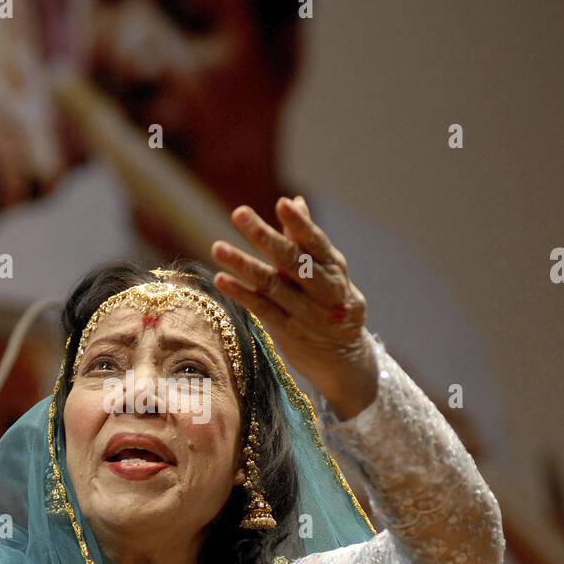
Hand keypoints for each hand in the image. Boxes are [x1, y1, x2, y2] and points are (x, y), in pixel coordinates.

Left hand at [210, 196, 378, 419]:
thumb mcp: (329, 274)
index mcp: (336, 271)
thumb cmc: (333, 307)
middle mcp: (324, 291)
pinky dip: (242, 295)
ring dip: (242, 265)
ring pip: (272, 285)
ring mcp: (307, 314)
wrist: (346, 361)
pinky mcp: (290, 334)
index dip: (300, 224)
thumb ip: (307, 242)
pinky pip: (263, 311)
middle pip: (292, 261)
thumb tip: (295, 202)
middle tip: (239, 213)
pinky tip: (221, 279)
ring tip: (217, 247)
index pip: (317, 243)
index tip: (282, 203)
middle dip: (264, 236)